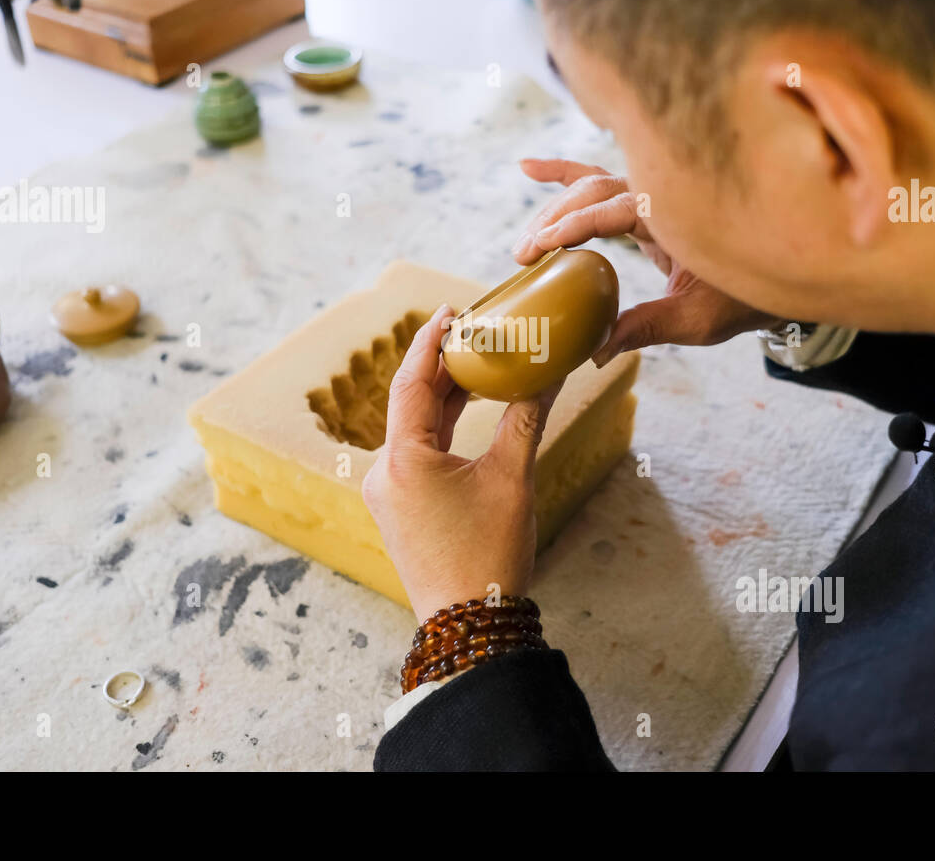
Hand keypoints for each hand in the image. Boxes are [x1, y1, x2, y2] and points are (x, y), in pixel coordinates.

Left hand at [362, 305, 560, 622]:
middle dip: (445, 364)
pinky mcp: (401, 507)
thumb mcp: (513, 478)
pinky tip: (470, 407)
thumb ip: (526, 417)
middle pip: (413, 400)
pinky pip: (419, 451)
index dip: (432, 341)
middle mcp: (384, 472)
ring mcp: (389, 492)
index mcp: (402, 459)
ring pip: (417, 426)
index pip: (413, 382)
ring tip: (480, 360)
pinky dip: (444, 425)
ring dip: (447, 395)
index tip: (451, 311)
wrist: (470, 623)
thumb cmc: (488, 554)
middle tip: (477, 330)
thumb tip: (549, 373)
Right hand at [514, 158, 778, 363]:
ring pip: (593, 185)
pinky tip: (529, 167)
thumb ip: (646, 328)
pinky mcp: (647, 201)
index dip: (571, 227)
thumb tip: (596, 350)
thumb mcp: (698, 318)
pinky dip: (565, 173)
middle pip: (594, 191)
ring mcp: (654, 192)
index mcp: (679, 214)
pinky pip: (601, 180)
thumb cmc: (747, 294)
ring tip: (526, 241)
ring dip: (554, 208)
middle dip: (553, 220)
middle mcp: (664, 193)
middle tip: (523, 256)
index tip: (540, 248)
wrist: (783, 271)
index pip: (611, 210)